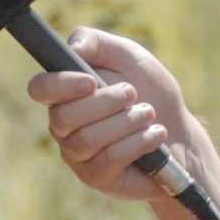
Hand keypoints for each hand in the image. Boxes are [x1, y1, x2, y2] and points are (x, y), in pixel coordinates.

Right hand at [26, 27, 190, 201]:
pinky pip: (109, 159)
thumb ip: (96, 42)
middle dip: (104, 102)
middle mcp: (64, 126)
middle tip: (132, 93)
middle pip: (63, 117)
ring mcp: (78, 154)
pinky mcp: (97, 177)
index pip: (40, 88)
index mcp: (65, 92)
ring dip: (125, 122)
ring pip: (87, 139)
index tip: (91, 81)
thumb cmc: (150, 91)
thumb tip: (72, 47)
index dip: (60, 85)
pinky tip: (154, 135)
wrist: (179, 131)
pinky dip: (137, 142)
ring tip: (149, 113)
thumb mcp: (128, 55)